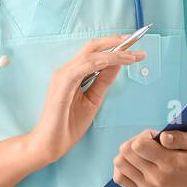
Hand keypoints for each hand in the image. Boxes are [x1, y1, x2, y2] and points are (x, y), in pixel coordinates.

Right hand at [28, 36, 145, 165]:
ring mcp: (62, 76)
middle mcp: (66, 70)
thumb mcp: (93, 100)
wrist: (50, 143)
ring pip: (90, 55)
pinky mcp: (61, 85)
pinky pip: (82, 68)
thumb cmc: (68, 124)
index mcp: (73, 73)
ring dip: (113, 53)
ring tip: (132, 56)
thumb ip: (103, 81)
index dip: (115, 48)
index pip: (95, 53)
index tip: (136, 50)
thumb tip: (118, 65)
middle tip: (136, 43)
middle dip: (116, 42)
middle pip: (92, 47)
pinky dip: (99, 62)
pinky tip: (114, 62)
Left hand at [113, 128, 186, 186]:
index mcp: (170, 163)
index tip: (156, 136)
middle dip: (136, 141)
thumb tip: (163, 137)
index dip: (145, 135)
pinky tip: (137, 162)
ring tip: (144, 153)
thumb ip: (180, 138)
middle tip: (150, 143)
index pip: (138, 145)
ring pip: (120, 163)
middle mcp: (157, 178)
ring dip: (128, 153)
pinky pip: (120, 178)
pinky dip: (123, 167)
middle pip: (126, 152)